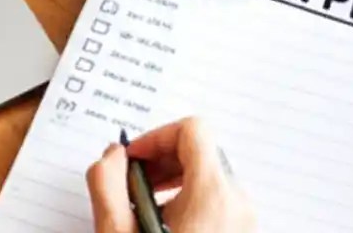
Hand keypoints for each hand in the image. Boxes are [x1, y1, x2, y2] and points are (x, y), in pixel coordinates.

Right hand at [86, 117, 255, 232]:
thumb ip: (108, 185)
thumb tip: (110, 157)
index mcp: (213, 194)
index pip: (192, 130)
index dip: (155, 136)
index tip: (132, 156)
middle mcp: (237, 201)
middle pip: (199, 150)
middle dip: (160, 159)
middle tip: (132, 181)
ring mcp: (244, 217)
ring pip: (207, 172)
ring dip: (172, 178)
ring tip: (145, 206)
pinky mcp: (242, 229)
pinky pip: (216, 196)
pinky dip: (188, 197)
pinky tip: (164, 222)